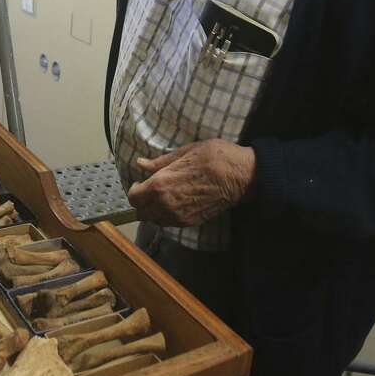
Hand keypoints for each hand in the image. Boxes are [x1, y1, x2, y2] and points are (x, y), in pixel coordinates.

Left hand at [127, 140, 256, 226]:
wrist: (240, 176)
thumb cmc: (214, 157)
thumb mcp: (185, 151)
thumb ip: (160, 162)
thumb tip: (140, 164)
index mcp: (161, 185)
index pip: (134, 197)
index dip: (134, 189)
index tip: (140, 182)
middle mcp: (166, 205)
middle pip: (141, 213)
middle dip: (142, 202)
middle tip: (150, 191)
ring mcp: (179, 216)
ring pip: (154, 221)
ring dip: (153, 211)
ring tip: (163, 198)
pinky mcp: (191, 222)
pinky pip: (169, 224)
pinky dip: (166, 217)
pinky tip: (174, 204)